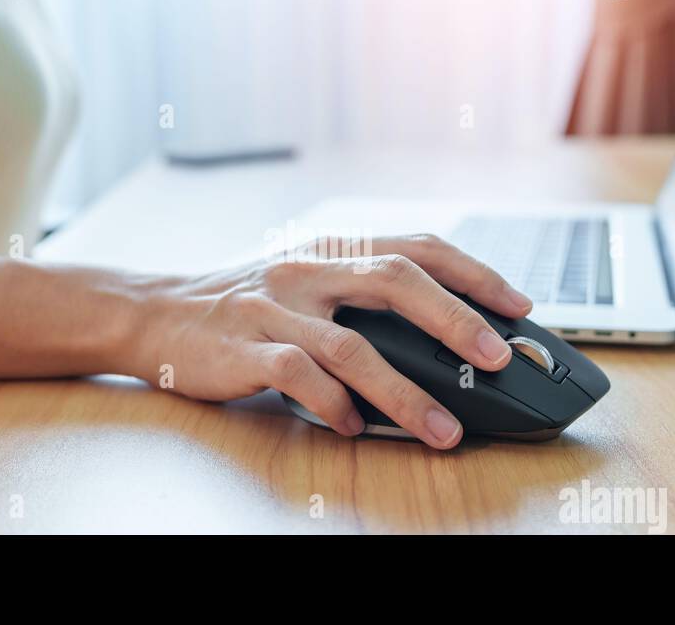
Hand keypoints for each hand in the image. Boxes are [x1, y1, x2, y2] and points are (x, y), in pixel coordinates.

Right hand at [126, 234, 533, 448]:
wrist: (154, 314)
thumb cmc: (244, 306)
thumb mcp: (306, 283)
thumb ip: (361, 297)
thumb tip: (444, 332)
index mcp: (331, 248)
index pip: (416, 247)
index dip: (474, 273)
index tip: (520, 305)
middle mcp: (307, 269)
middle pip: (395, 280)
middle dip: (456, 319)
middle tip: (498, 358)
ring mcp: (274, 308)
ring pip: (353, 344)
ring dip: (406, 391)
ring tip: (444, 428)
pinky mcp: (244, 348)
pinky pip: (299, 377)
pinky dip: (335, 406)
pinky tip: (355, 427)